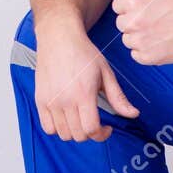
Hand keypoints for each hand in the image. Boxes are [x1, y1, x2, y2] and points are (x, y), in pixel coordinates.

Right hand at [33, 22, 139, 142]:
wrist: (59, 38)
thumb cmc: (82, 52)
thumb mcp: (106, 73)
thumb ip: (118, 97)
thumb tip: (133, 114)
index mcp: (83, 94)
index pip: (91, 130)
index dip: (102, 135)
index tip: (107, 128)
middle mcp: (65, 100)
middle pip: (78, 135)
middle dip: (90, 133)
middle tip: (95, 122)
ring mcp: (50, 101)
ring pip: (63, 134)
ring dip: (74, 132)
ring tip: (80, 119)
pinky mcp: (40, 100)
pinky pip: (47, 127)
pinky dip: (57, 129)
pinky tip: (66, 118)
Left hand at [111, 0, 172, 64]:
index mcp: (134, 2)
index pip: (118, 6)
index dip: (132, 4)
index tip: (148, 3)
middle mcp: (135, 23)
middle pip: (122, 24)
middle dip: (135, 20)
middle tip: (156, 15)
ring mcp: (142, 42)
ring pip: (129, 40)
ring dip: (140, 36)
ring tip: (160, 27)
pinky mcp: (150, 57)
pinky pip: (137, 55)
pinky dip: (146, 51)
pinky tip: (161, 40)